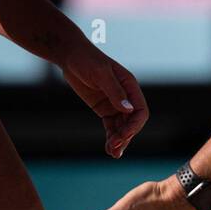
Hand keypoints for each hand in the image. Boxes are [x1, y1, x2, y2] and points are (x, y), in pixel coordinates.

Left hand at [59, 41, 148, 157]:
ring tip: (112, 153)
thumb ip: (114, 91)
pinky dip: (111, 137)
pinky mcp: (103, 108)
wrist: (70, 56)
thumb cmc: (86, 59)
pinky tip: (108, 148)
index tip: (122, 136)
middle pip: (132, 122)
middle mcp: (125, 96)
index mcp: (129, 86)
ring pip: (122, 126)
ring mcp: (114, 103)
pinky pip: (111, 126)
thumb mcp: (100, 73)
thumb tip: (128, 109)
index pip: (141, 111)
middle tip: (114, 148)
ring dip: (119, 140)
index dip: (134, 126)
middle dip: (125, 136)